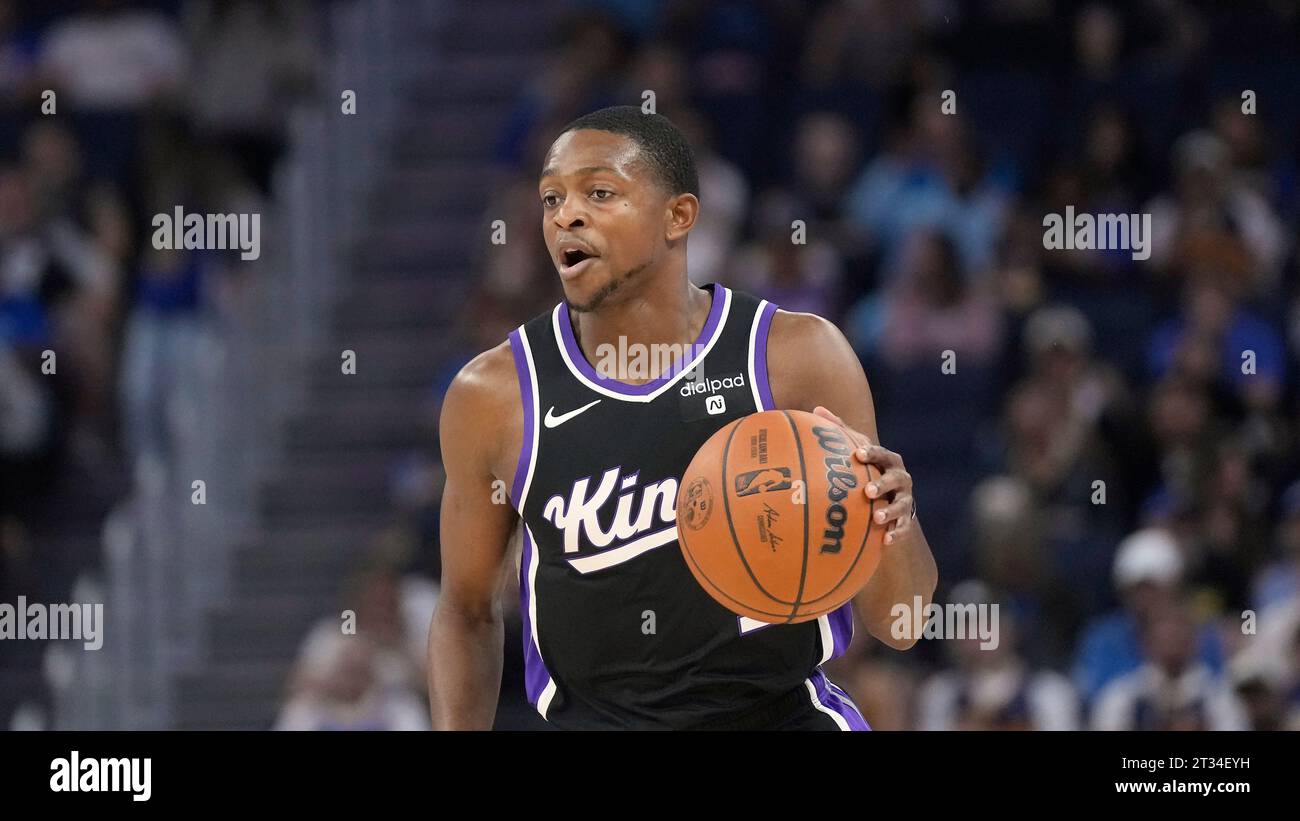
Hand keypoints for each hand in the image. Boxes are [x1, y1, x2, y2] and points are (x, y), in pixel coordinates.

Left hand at [812, 406, 915, 545]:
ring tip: (877, 518)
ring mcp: (904, 499)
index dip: (873, 453)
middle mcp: (900, 478)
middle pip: (895, 479)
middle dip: (883, 484)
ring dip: (890, 511)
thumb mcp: (857, 450)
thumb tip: (817, 409)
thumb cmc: (867, 469)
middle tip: (868, 492)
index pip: (882, 453)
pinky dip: (896, 533)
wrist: (890, 496)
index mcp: (888, 460)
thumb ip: (841, 431)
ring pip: (901, 505)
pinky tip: (886, 540)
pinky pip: (904, 527)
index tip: (860, 454)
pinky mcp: (906, 519)